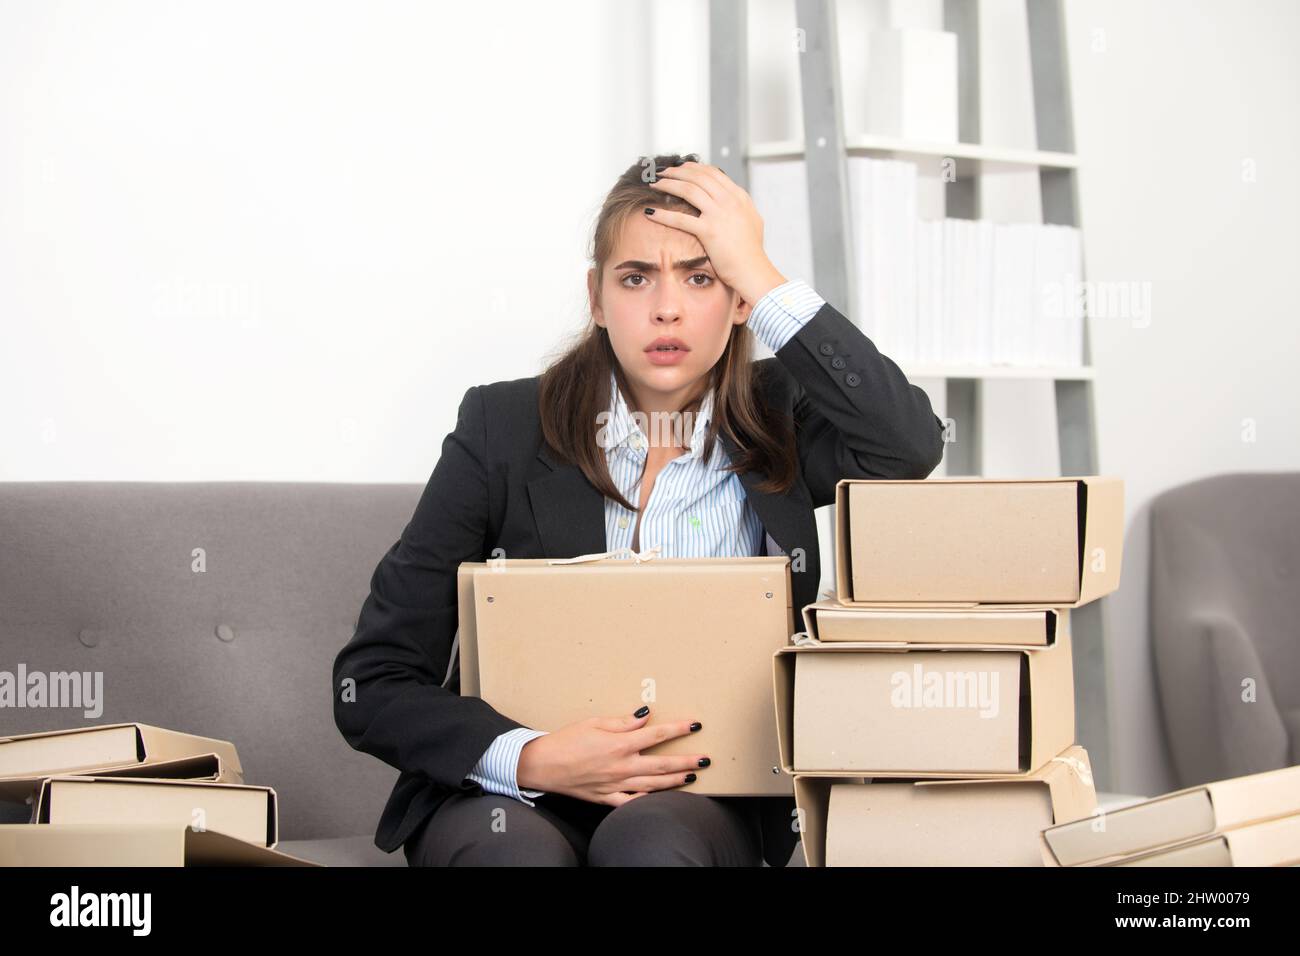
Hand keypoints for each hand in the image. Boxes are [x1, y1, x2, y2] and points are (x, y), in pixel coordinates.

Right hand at [516, 708, 708, 806]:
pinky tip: (659, 798)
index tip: (695, 725)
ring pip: (652, 786)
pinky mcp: (606, 798)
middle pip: (662, 765)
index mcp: (619, 745)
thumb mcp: (594, 723)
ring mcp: (615, 785)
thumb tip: (645, 715)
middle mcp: (621, 766)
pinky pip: (630, 803)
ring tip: (691, 776)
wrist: (542, 765)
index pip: (657, 736)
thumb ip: (622, 722)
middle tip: (705, 759)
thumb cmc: (566, 740)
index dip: (678, 729)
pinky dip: (646, 801)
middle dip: (686, 762)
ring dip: (675, 782)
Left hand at [645, 160, 786, 309]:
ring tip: (654, 185)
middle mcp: (730, 201)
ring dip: (668, 184)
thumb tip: (731, 200)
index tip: (679, 168)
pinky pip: (680, 218)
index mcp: (739, 197)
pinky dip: (663, 214)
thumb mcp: (751, 221)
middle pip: (698, 176)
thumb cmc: (751, 252)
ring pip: (688, 189)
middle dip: (676, 171)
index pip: (712, 172)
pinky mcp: (709, 231)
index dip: (693, 168)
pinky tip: (650, 212)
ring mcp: (719, 214)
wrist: (753, 271)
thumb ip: (739, 207)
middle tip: (662, 172)